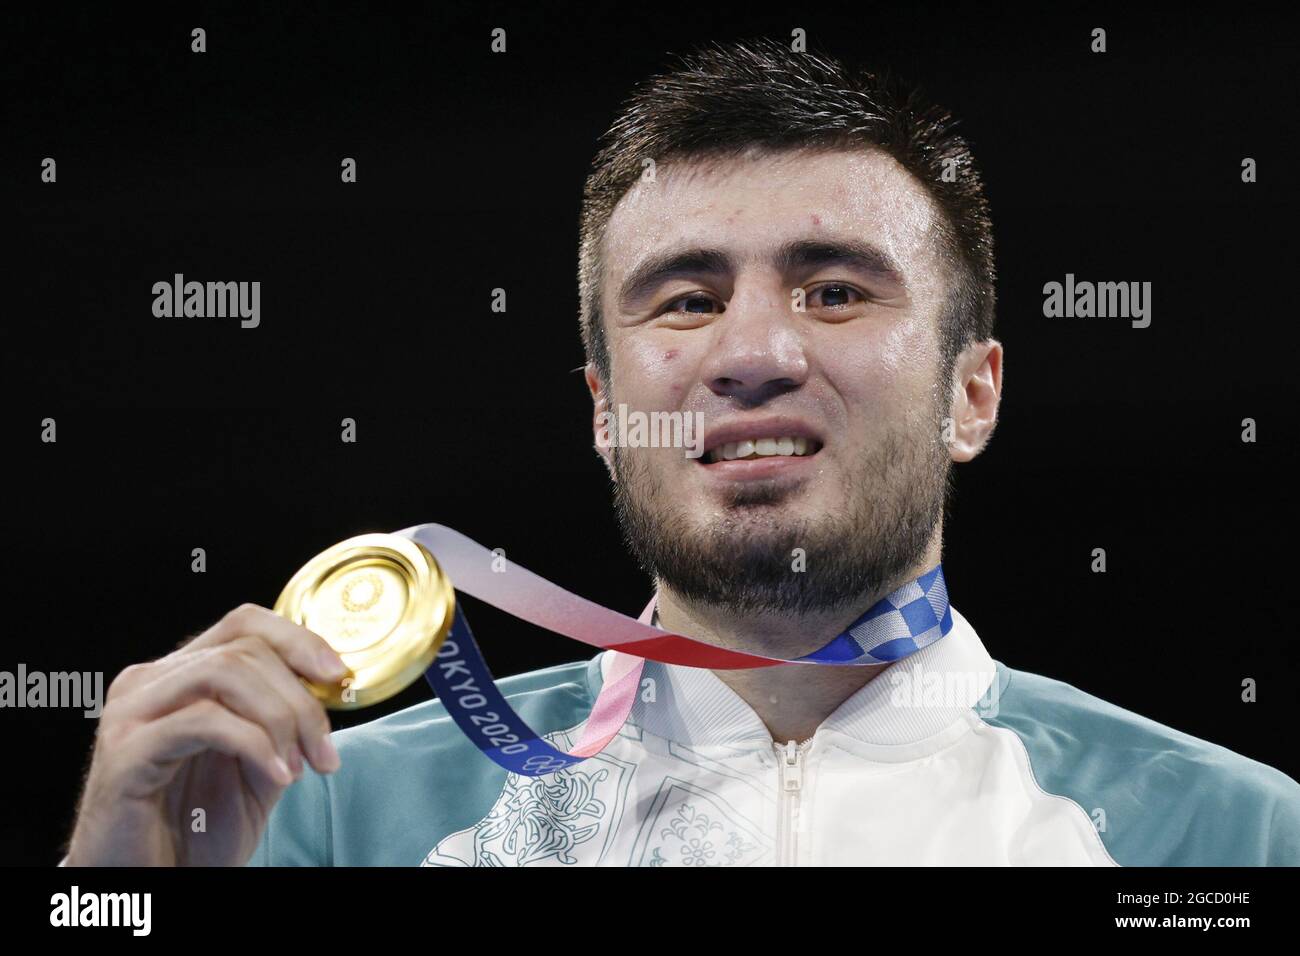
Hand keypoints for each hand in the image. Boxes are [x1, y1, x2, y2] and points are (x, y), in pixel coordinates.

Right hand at [64, 604, 349, 865]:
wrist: (147, 881)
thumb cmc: (193, 829)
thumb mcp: (256, 763)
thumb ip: (282, 720)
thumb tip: (328, 684)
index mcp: (177, 676)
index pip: (244, 624)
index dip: (299, 640)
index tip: (337, 675)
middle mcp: (148, 683)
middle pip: (244, 650)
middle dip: (300, 699)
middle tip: (324, 751)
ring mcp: (131, 713)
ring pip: (226, 674)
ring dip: (281, 718)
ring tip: (300, 766)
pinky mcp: (126, 751)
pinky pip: (205, 721)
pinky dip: (255, 745)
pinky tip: (279, 776)